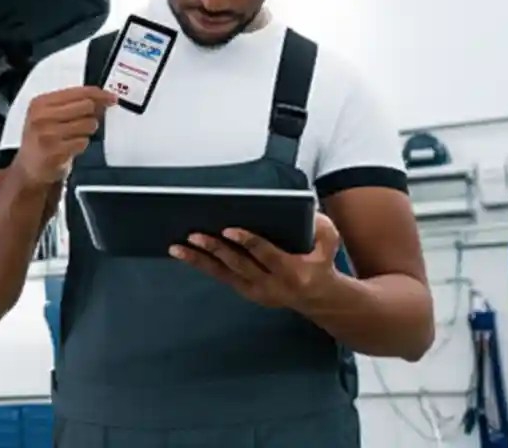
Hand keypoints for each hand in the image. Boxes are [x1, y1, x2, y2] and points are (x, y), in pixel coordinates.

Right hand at [12, 86, 116, 186]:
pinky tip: (70, 147)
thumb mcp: (51, 116)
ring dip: (86, 132)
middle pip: (86, 106)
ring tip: (73, 137)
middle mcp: (42, 117)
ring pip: (88, 124)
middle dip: (91, 115)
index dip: (99, 94)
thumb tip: (103, 97)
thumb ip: (74, 104)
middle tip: (85, 122)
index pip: (78, 92)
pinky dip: (81, 145)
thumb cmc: (43, 140)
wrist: (30, 168)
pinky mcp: (55, 152)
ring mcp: (48, 134)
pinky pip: (83, 142)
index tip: (110, 98)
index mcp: (41, 103)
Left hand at [170, 212, 343, 310]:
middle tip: (194, 234)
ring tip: (177, 247)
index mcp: (292, 272)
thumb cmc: (321, 260)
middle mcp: (271, 285)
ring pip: (223, 274)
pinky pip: (220, 276)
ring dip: (199, 260)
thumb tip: (303, 209)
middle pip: (238, 265)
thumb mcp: (330, 242)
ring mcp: (256, 292)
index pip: (265, 254)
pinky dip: (201, 264)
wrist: (319, 297)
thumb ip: (321, 226)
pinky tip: (184, 253)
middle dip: (215, 249)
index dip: (247, 241)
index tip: (229, 229)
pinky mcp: (246, 291)